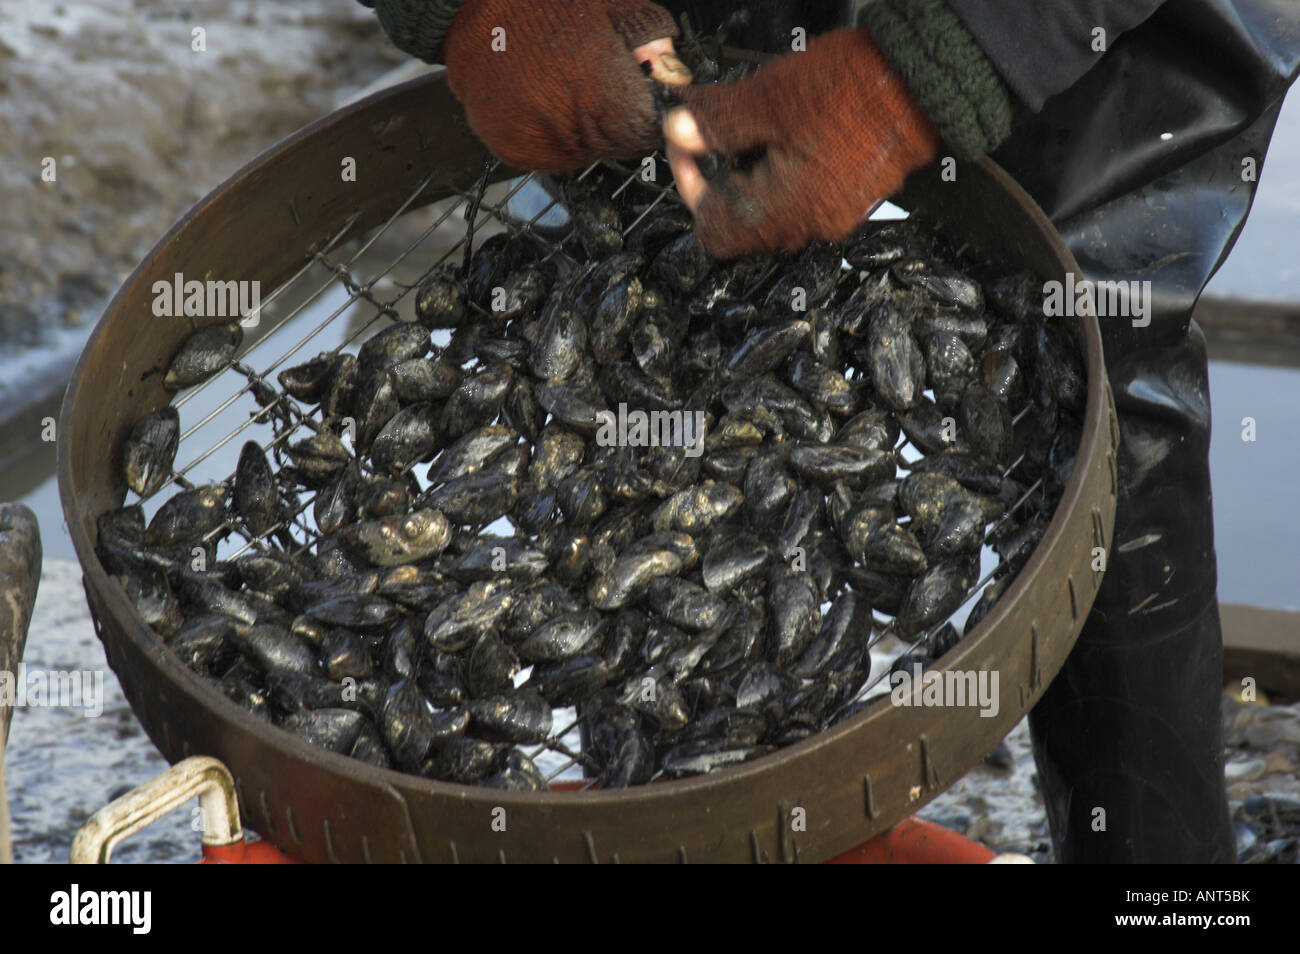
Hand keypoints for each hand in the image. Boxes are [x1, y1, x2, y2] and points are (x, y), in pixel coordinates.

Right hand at [444, 0, 689, 172]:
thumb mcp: (619, 8)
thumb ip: (655, 48)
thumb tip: (673, 79)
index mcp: (606, 103)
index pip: (647, 134)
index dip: (647, 112)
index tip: (640, 93)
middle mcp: (570, 135)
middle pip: (613, 145)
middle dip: (613, 116)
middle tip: (594, 76)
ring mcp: (535, 144)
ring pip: (578, 152)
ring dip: (578, 126)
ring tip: (561, 80)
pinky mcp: (505, 145)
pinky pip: (541, 149)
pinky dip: (546, 128)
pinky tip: (539, 93)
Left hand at [664, 28, 940, 258]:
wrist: (928, 77)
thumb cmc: (859, 87)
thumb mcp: (770, 97)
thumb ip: (716, 122)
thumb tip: (678, 131)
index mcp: (787, 211)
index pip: (712, 228)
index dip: (687, 185)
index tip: (686, 144)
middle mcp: (811, 224)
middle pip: (740, 223)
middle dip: (719, 175)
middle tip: (712, 128)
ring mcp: (835, 213)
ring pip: (768, 210)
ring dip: (749, 172)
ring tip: (752, 124)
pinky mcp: (851, 196)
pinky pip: (799, 197)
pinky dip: (779, 170)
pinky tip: (783, 131)